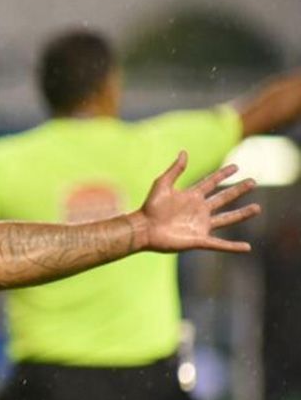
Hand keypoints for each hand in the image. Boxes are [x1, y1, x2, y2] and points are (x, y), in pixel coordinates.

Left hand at [138, 151, 259, 253]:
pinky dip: (233, 247)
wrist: (143, 228)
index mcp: (192, 196)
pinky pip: (220, 244)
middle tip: (253, 182)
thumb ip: (175, 169)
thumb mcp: (162, 184)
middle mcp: (199, 209)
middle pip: (223, 198)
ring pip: (227, 219)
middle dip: (238, 190)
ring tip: (257, 208)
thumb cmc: (149, 207)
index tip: (236, 167)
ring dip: (242, 214)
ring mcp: (200, 224)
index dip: (223, 174)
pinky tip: (247, 248)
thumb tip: (184, 152)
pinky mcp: (199, 239)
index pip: (211, 182)